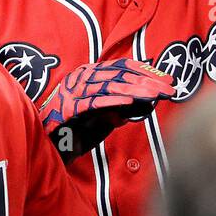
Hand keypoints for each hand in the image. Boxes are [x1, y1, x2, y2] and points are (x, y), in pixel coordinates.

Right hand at [38, 58, 175, 160]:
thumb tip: (140, 106)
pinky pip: (92, 103)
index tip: (167, 78)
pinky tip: (130, 103)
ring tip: (155, 94)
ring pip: (109, 86)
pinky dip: (112, 101)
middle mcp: (80, 79)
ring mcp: (72, 93)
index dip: (146, 71)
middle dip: (148, 81)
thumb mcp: (101, 118)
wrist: (46, 148)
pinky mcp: (67, 109)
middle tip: (170, 88)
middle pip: (119, 75)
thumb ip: (117, 109)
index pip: (121, 67)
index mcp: (88, 75)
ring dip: (135, 89)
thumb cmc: (73, 131)